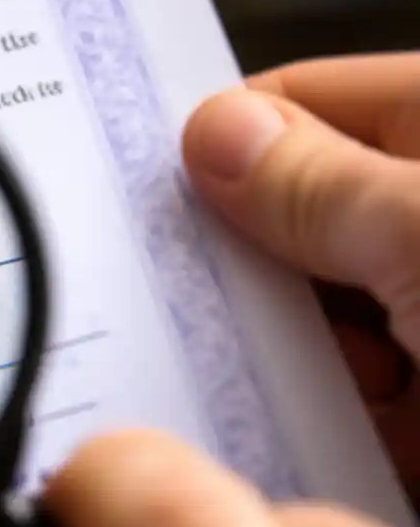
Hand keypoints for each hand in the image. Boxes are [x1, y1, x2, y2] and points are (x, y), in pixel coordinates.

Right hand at [183, 55, 419, 507]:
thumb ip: (325, 187)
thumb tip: (217, 133)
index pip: (311, 108)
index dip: (224, 134)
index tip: (135, 175)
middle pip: (294, 217)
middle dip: (227, 249)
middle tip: (140, 273)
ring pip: (302, 315)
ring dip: (250, 336)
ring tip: (180, 349)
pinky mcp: (419, 418)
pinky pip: (326, 397)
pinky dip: (284, 405)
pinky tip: (239, 412)